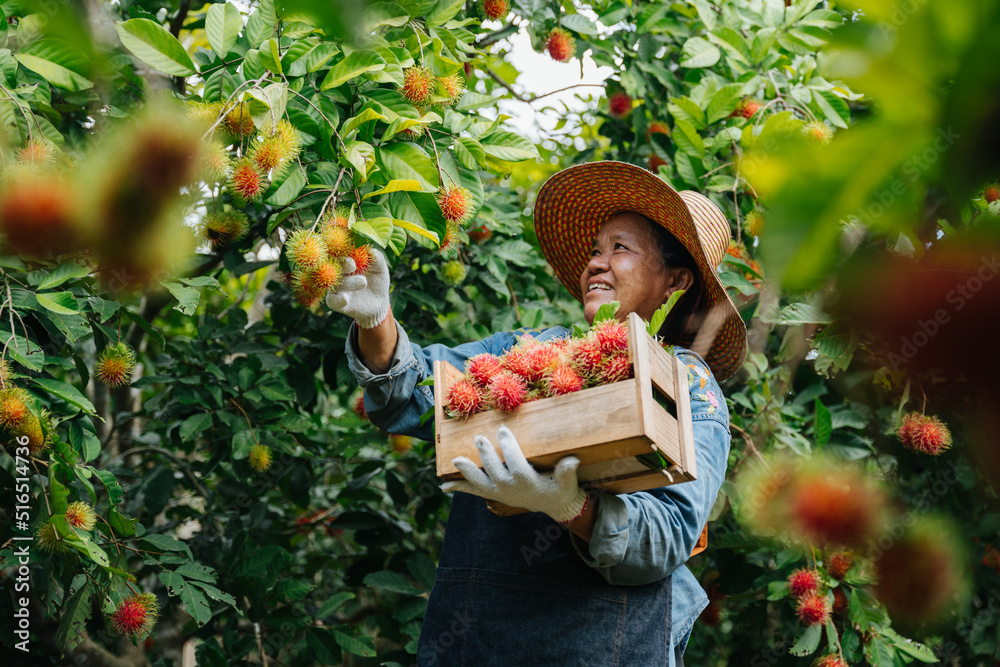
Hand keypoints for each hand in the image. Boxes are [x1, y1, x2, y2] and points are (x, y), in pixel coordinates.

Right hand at [326, 248, 389, 328]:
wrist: (379, 302)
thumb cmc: (377, 280)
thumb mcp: (380, 268)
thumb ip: (376, 258)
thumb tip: (370, 250)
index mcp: (345, 260)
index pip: (339, 252)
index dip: (343, 249)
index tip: (351, 248)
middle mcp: (337, 273)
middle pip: (333, 266)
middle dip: (342, 264)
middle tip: (351, 264)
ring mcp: (335, 288)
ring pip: (336, 284)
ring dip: (348, 283)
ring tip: (363, 282)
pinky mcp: (336, 303)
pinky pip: (332, 301)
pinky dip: (338, 299)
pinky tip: (345, 299)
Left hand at [442, 425, 587, 522]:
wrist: (553, 505)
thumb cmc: (560, 488)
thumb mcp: (567, 482)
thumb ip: (567, 472)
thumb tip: (572, 461)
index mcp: (527, 483)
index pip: (516, 463)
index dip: (508, 447)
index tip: (503, 430)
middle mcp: (510, 489)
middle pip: (494, 471)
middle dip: (485, 454)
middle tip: (478, 438)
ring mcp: (499, 493)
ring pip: (479, 483)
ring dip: (466, 472)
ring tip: (455, 460)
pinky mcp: (493, 494)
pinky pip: (474, 491)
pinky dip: (459, 488)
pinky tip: (443, 486)